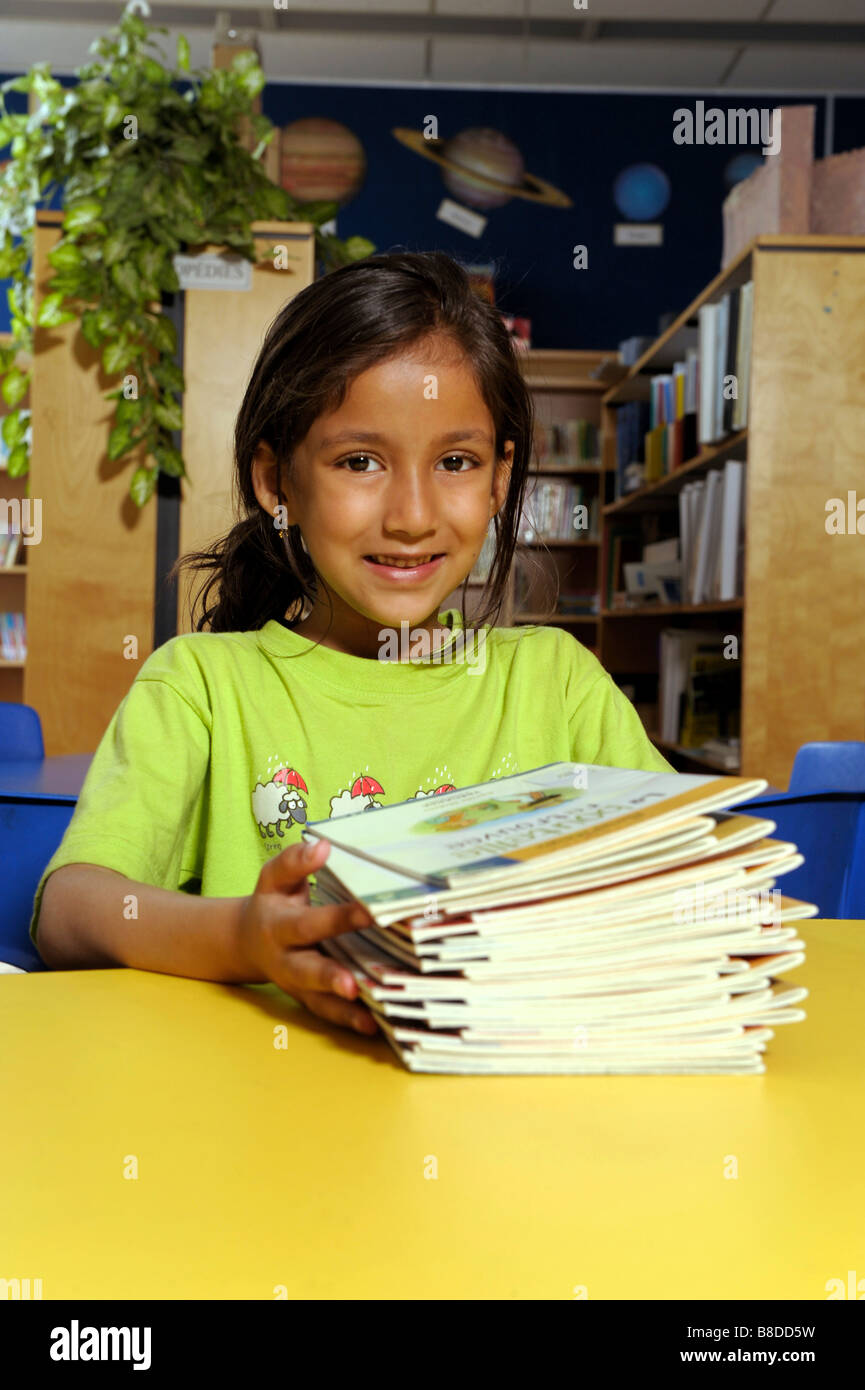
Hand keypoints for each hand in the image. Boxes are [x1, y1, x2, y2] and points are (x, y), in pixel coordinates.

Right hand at [236, 838, 379, 1035]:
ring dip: (342, 1008)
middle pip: (307, 970)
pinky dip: (349, 1021)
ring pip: (317, 1000)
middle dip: (330, 976)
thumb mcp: (275, 879)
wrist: (245, 942)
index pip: (308, 922)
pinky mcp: (307, 999)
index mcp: (278, 925)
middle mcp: (285, 959)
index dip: (337, 917)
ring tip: (370, 1014)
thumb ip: (295, 862)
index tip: (368, 911)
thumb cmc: (273, 903)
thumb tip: (322, 846)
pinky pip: (327, 1013)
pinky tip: (375, 1025)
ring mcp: (296, 984)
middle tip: (354, 985)